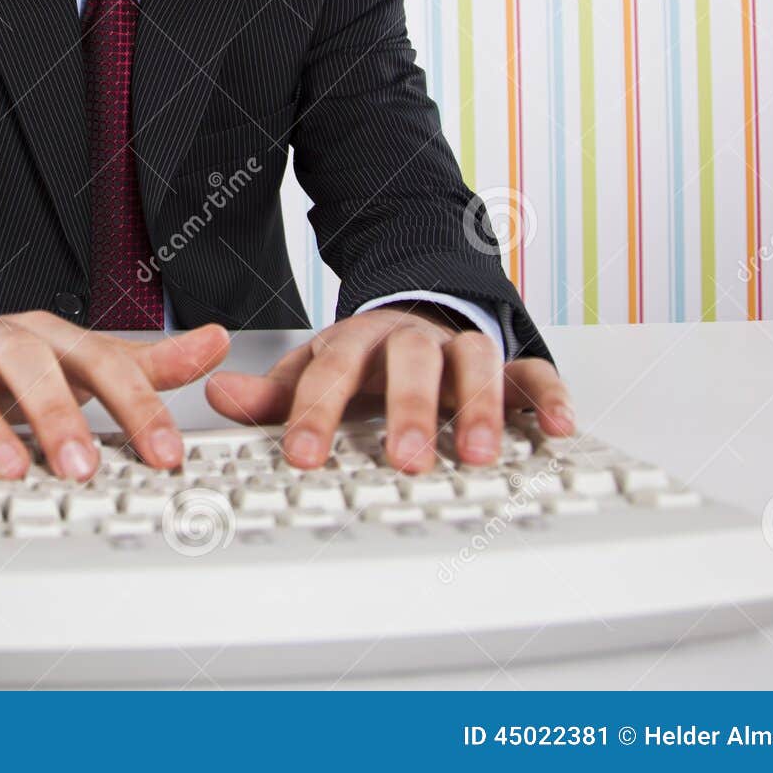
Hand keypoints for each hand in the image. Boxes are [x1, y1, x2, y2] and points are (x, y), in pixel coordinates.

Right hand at [0, 305, 230, 480]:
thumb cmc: (12, 370)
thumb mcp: (82, 365)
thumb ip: (147, 364)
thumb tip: (216, 344)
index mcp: (43, 338)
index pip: (98, 363)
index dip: (134, 406)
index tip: (164, 455)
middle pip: (25, 362)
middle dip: (55, 412)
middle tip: (83, 465)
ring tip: (4, 470)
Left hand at [203, 305, 573, 471]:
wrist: (418, 312)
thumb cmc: (365, 362)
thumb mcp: (314, 372)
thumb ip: (273, 394)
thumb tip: (215, 396)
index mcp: (356, 341)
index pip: (330, 371)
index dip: (315, 412)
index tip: (303, 456)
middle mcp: (411, 340)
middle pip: (411, 363)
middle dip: (409, 411)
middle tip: (405, 461)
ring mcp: (461, 348)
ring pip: (476, 362)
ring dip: (481, 407)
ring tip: (480, 456)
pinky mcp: (509, 363)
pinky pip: (535, 372)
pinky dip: (549, 398)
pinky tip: (558, 430)